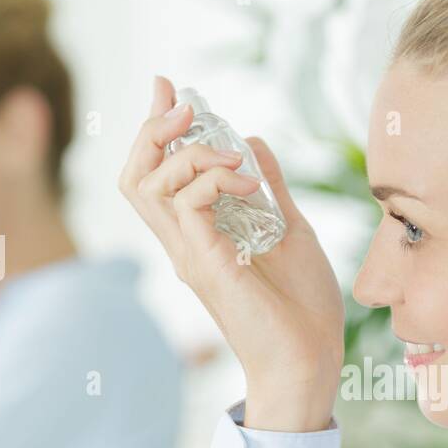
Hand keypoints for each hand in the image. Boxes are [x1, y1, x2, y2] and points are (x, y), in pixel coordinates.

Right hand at [118, 76, 343, 431]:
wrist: (312, 358)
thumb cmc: (304, 307)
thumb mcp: (290, 229)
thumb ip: (271, 189)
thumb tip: (254, 145)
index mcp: (199, 236)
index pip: (155, 175)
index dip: (155, 129)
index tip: (169, 89)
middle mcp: (185, 244)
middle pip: (135, 175)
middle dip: (154, 128)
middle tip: (186, 105)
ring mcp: (191, 255)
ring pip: (148, 185)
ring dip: (188, 153)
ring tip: (232, 157)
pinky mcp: (206, 264)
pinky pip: (186, 204)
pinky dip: (212, 179)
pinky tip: (247, 182)